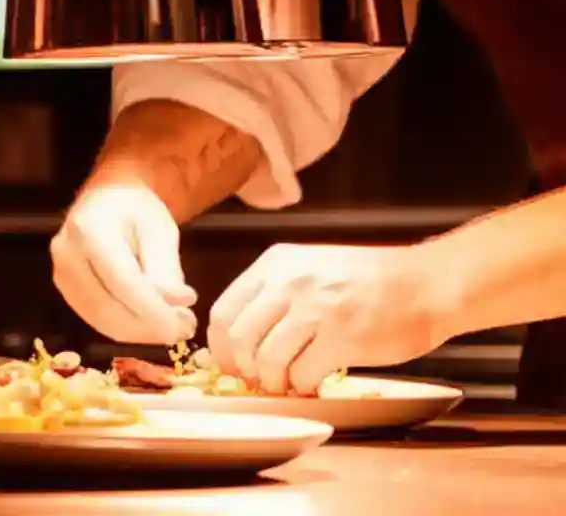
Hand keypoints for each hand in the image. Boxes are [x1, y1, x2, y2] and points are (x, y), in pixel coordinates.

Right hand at [51, 183, 197, 343]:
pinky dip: (126, 328)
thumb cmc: (136, 210)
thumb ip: (166, 268)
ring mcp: (61, 274)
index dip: (153, 311)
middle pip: (107, 308)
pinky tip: (150, 323)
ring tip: (172, 327)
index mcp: (89, 230)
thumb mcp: (160, 230)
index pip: (121, 282)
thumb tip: (179, 303)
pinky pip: (96, 320)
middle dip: (148, 327)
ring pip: (100, 320)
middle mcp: (66, 254)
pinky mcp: (65, 290)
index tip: (183, 326)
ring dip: (139, 332)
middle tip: (184, 330)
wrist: (107, 199)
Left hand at [208, 243, 444, 394]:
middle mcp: (290, 282)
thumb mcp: (311, 268)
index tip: (233, 364)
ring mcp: (316, 308)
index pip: (223, 311)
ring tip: (289, 382)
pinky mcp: (342, 337)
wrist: (429, 284)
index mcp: (276, 263)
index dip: (222, 347)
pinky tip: (315, 382)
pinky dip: (304, 386)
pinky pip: (302, 375)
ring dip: (274, 381)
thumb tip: (238, 339)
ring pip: (266, 360)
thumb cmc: (371, 282)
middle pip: (238, 338)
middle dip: (243, 369)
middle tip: (258, 379)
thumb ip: (274, 294)